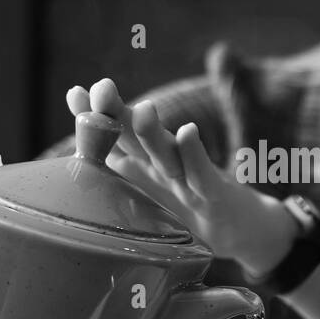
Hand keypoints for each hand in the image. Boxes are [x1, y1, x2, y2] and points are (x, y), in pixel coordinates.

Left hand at [66, 78, 295, 277]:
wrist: (244, 229)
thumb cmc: (189, 209)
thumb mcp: (149, 194)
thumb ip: (118, 172)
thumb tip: (78, 155)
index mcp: (144, 165)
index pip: (114, 135)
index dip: (95, 115)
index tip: (75, 93)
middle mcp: (164, 164)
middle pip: (136, 136)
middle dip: (118, 112)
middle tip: (103, 88)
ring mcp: (190, 178)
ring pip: (166, 153)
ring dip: (153, 132)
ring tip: (144, 109)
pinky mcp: (215, 196)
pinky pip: (202, 174)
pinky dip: (195, 155)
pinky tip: (188, 133)